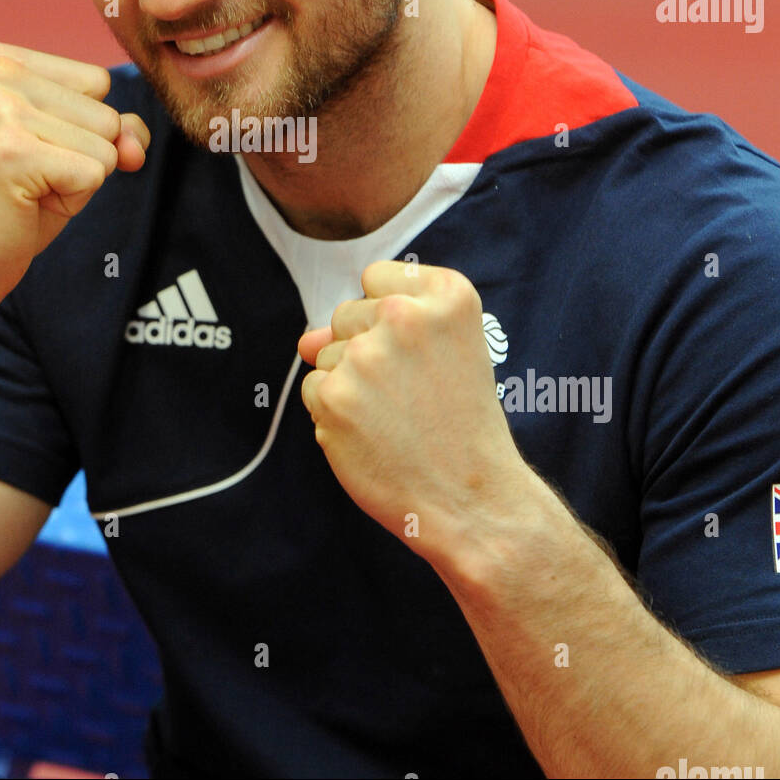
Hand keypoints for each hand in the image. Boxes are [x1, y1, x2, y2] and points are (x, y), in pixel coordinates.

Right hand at [0, 42, 148, 325]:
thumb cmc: (11, 204)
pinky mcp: (13, 152)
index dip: (79, 129)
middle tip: (26, 178)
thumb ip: (114, 128)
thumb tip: (134, 142)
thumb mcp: (69, 148)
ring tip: (25, 190)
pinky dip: (73, 200)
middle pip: (105, 112)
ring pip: (106, 144)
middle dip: (81, 156)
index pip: (97, 82)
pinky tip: (26, 204)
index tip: (28, 152)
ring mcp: (0, 111)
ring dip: (76, 179)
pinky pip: (95, 172)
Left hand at [297, 261, 525, 563]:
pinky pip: (314, 390)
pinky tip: (373, 437)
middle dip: (366, 351)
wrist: (473, 501)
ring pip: (326, 354)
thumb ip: (377, 328)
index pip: (376, 277)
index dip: (387, 317)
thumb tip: (306, 340)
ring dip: (349, 385)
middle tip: (411, 396)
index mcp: (448, 294)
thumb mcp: (447, 356)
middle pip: (347, 314)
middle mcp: (405, 314)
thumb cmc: (461, 428)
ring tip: (396, 419)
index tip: (416, 352)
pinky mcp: (336, 395)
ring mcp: (367, 354)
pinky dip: (333, 415)